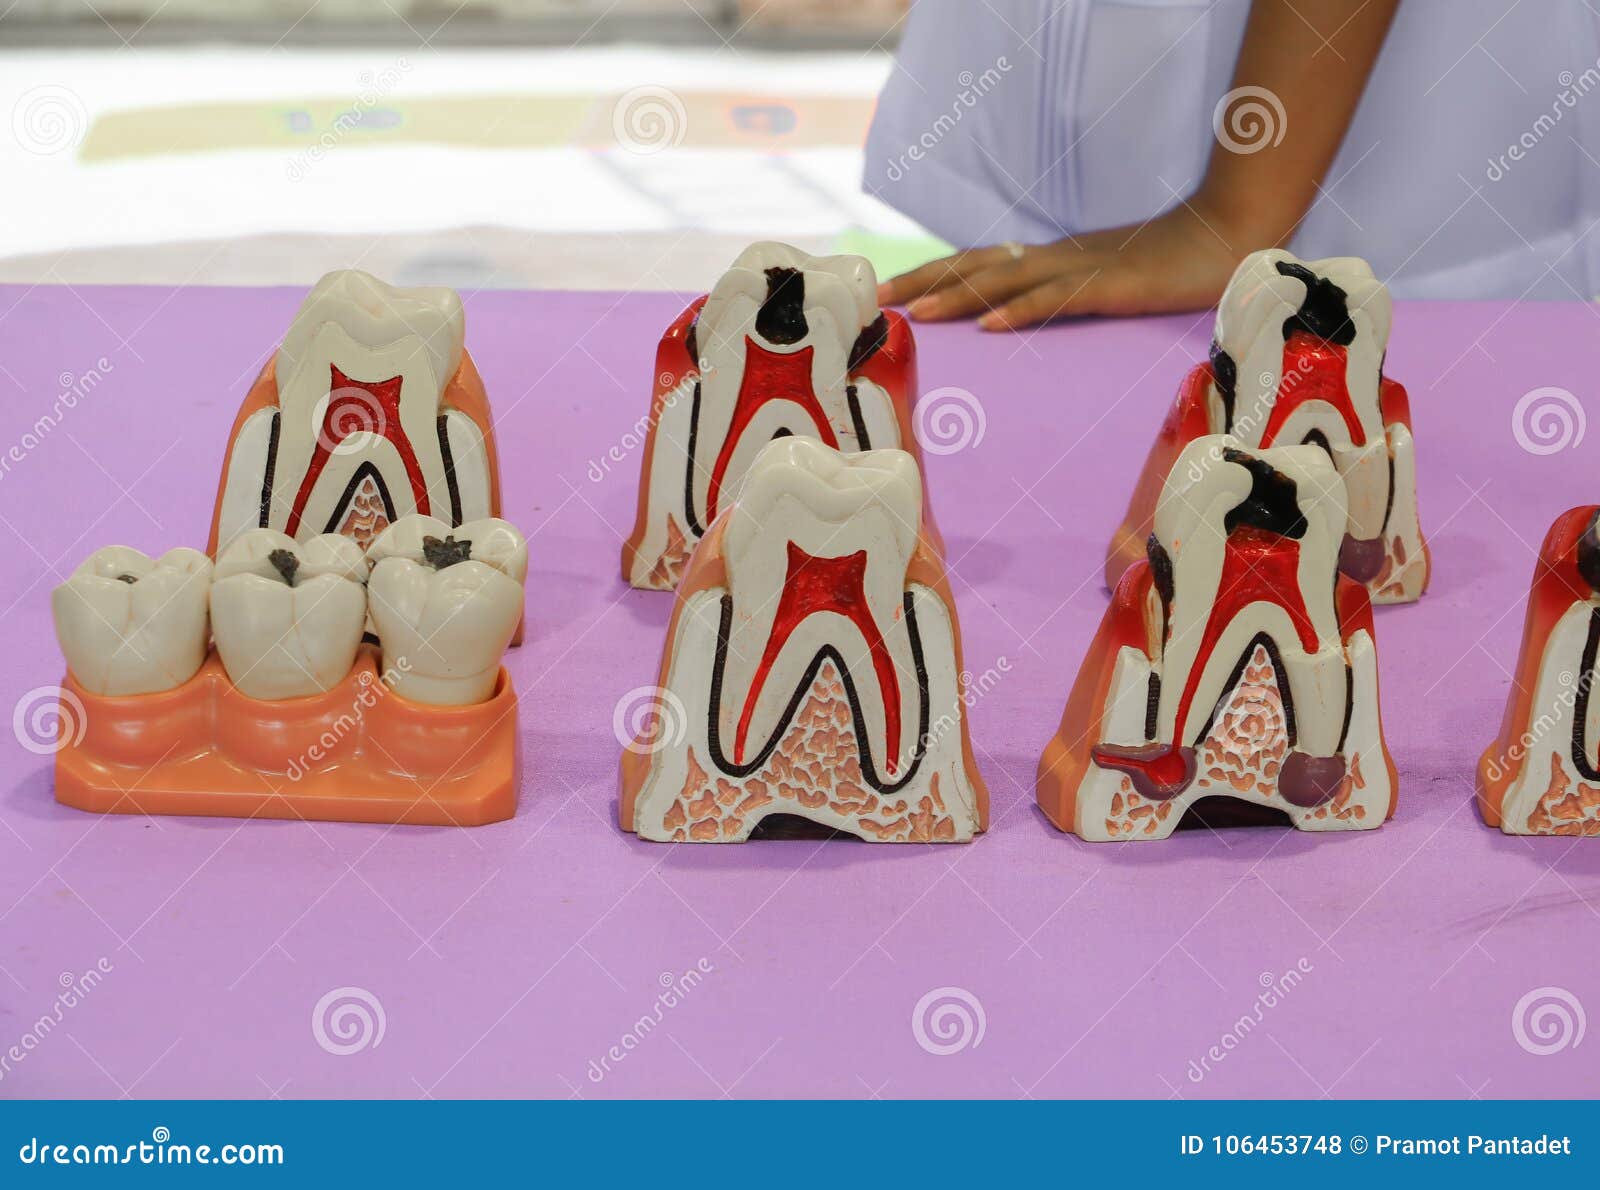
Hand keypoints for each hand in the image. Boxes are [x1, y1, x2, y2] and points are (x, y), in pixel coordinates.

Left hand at [877, 202, 1258, 330]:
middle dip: (924, 282)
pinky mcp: (1110, 286)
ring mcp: (1080, 269)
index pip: (976, 263)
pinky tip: (989, 328)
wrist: (1226, 233)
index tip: (886, 294)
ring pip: (1007, 279)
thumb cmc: (1164, 267)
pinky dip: (1020, 312)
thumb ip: (1058, 298)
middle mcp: (1053, 257)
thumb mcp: (1099, 285)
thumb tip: (1014, 321)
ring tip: (917, 313)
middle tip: (878, 302)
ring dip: (958, 296)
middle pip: (976, 266)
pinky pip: (1057, 299)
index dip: (930, 274)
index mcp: (1048, 259)